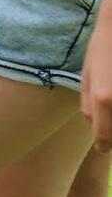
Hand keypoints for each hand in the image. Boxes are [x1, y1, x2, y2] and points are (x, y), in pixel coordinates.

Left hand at [83, 18, 111, 151]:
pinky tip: (109, 90)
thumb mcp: (87, 76)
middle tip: (105, 118)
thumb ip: (88, 104)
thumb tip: (93, 127)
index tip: (103, 147)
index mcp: (103, 99)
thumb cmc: (103, 49)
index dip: (104, 145)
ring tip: (104, 98)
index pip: (105, 137)